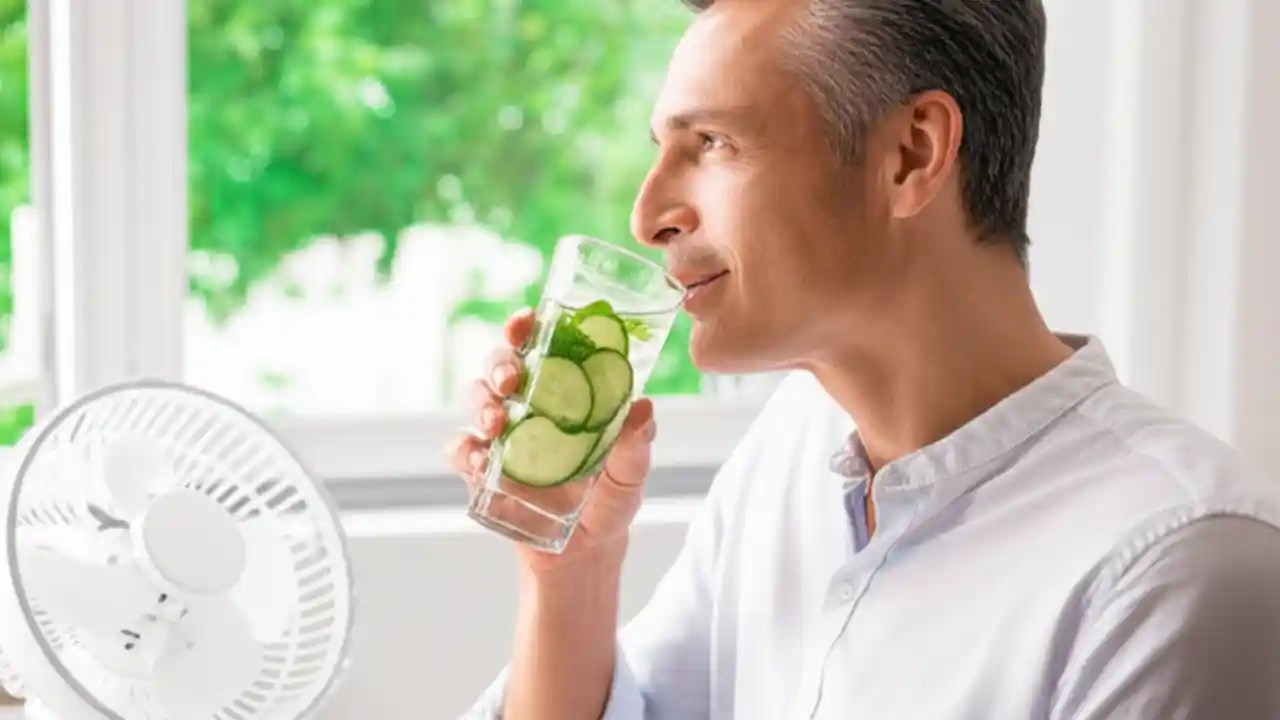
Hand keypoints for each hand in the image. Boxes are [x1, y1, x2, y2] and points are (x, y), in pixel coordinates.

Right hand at [446, 308, 656, 570]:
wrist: (586, 552)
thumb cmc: (610, 500)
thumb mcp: (630, 474)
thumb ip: (636, 444)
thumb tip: (644, 406)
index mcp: (563, 392)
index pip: (539, 347)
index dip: (526, 328)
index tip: (526, 320)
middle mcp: (527, 406)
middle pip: (500, 366)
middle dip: (500, 363)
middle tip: (512, 377)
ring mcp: (501, 437)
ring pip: (476, 399)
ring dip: (481, 403)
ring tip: (496, 422)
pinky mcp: (482, 471)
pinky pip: (461, 450)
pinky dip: (465, 450)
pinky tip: (481, 461)